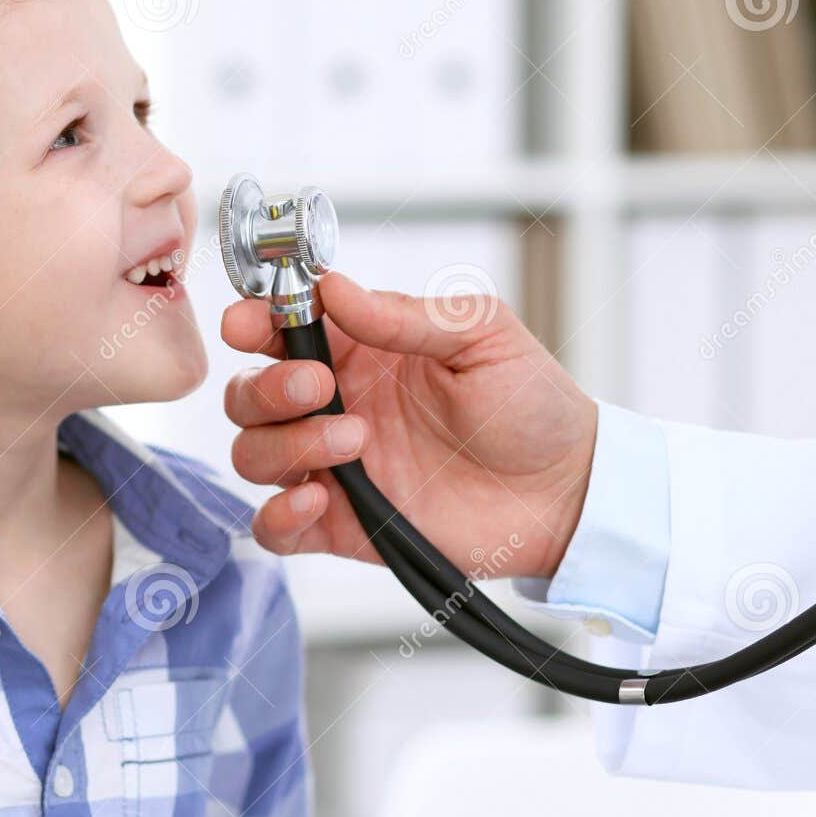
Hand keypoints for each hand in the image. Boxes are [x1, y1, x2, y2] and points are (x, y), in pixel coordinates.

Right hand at [221, 271, 597, 579]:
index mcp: (361, 352)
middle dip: (267, 387)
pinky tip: (319, 501)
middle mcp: (336, 406)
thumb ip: (406, 316)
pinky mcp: (344, 526)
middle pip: (249, 394)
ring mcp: (335, 468)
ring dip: (285, 445)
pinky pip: (274, 528)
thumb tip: (334, 288)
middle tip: (321, 387)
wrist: (566, 490)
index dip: (252, 322)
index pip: (279, 329)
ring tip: (354, 441)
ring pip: (253, 454)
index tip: (250, 323)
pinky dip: (277, 516)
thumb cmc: (531, 405)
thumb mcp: (482, 336)